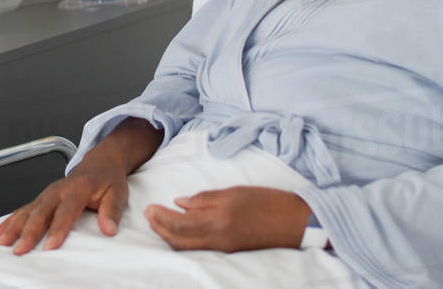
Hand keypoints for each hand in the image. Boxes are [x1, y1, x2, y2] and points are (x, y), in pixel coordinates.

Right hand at [0, 118, 162, 253]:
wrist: (99, 163)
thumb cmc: (108, 180)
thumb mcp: (118, 193)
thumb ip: (112, 211)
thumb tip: (108, 228)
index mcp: (79, 187)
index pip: (66, 210)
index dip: (57, 229)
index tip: (50, 247)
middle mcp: (59, 189)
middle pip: (41, 212)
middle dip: (28, 232)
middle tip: (20, 250)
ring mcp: (48, 193)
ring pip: (28, 211)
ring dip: (14, 227)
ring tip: (3, 243)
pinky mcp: (42, 198)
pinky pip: (23, 209)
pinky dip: (9, 220)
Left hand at [144, 186, 312, 251]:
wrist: (294, 222)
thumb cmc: (267, 201)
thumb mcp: (234, 192)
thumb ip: (205, 199)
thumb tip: (179, 203)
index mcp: (217, 221)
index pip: (179, 224)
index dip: (160, 217)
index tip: (149, 207)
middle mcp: (217, 239)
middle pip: (179, 240)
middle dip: (159, 228)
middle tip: (148, 214)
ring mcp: (223, 248)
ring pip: (187, 247)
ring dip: (169, 235)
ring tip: (158, 220)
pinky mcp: (229, 249)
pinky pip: (199, 247)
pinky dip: (184, 238)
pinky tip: (181, 226)